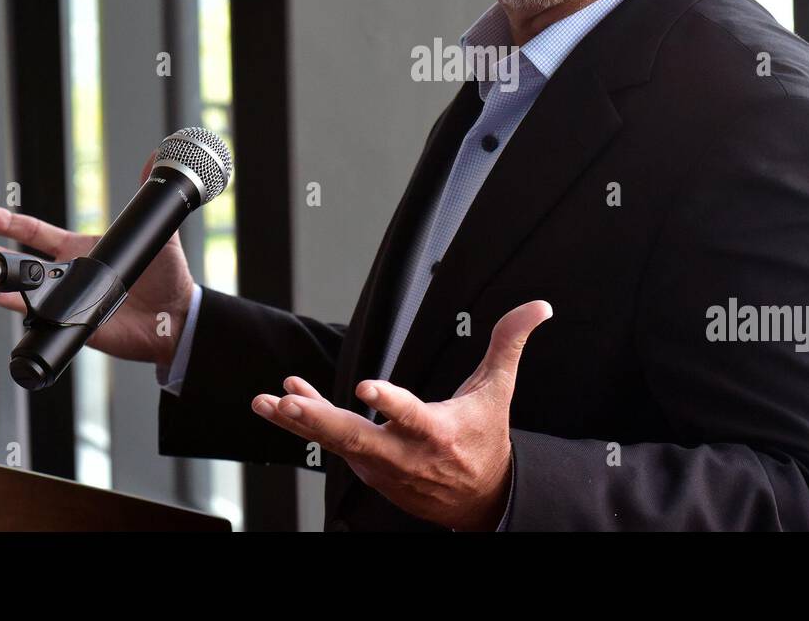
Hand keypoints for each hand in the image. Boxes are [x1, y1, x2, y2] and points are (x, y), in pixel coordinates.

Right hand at [0, 151, 197, 366]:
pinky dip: (17, 306)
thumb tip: (157, 157)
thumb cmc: (166, 276)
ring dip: (0, 281)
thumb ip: (152, 197)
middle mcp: (70, 274)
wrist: (176, 316)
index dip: (13, 223)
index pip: (39, 234)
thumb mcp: (157, 232)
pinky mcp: (74, 321)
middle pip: (23, 262)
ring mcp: (69, 299)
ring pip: (25, 290)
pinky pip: (40, 315)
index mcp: (82, 250)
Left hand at [250, 299, 551, 530]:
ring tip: (270, 401)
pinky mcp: (368, 473)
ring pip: (337, 444)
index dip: (388, 404)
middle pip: (358, 439)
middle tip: (289, 404)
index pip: (411, 418)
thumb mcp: (498, 392)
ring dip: (301, 422)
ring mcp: (382, 468)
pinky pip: (333, 445)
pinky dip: (309, 423)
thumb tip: (537, 308)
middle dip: (320, 421)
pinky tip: (286, 399)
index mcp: (438, 433)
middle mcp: (405, 455)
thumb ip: (508, 345)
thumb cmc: (485, 439)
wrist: (478, 501)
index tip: (364, 388)